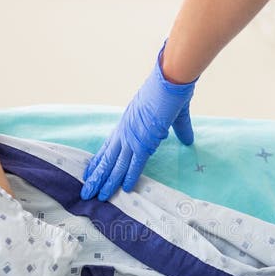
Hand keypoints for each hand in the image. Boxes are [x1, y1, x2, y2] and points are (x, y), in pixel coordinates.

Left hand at [80, 45, 195, 200]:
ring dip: (106, 182)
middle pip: (108, 158)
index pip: (110, 147)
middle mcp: (126, 131)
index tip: (91, 172)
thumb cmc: (171, 90)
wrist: (171, 79)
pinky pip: (135, 163)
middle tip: (86, 193)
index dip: (100, 161)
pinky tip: (123, 189)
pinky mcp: (144, 140)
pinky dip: (129, 176)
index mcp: (128, 123)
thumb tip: (188, 140)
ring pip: (116, 164)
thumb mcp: (175, 114)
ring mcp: (133, 136)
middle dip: (97, 177)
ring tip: (95, 196)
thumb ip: (180, 129)